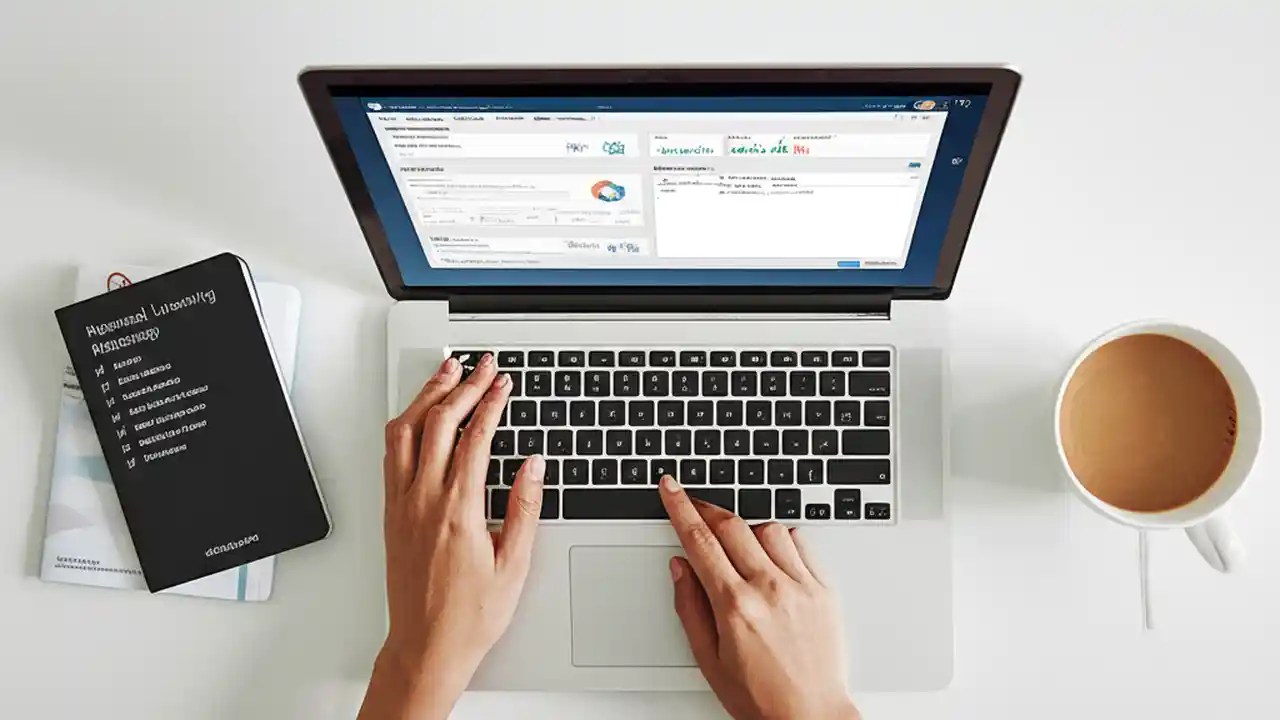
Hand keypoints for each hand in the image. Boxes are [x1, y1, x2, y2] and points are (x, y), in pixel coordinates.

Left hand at [360, 354, 543, 719]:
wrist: (426, 646)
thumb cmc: (469, 615)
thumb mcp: (514, 564)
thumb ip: (525, 507)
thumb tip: (534, 465)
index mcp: (457, 511)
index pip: (475, 438)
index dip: (491, 403)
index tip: (503, 383)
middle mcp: (423, 501)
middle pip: (439, 424)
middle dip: (462, 386)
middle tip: (482, 367)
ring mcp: (401, 505)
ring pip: (406, 432)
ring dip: (427, 397)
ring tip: (446, 374)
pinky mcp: (390, 513)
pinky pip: (392, 454)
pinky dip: (407, 424)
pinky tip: (418, 416)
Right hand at [660, 476, 858, 719]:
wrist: (811, 717)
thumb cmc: (760, 697)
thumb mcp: (708, 658)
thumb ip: (689, 606)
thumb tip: (680, 566)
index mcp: (735, 606)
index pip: (700, 540)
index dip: (680, 507)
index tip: (671, 488)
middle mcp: (769, 589)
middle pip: (731, 525)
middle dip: (707, 509)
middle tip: (695, 506)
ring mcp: (801, 586)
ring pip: (767, 528)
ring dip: (746, 527)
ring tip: (736, 544)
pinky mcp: (824, 590)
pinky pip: (801, 542)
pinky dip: (781, 538)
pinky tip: (771, 552)